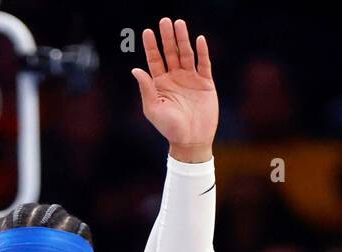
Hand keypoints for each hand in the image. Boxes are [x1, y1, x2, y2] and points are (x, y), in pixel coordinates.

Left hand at [131, 18, 216, 162]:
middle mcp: (175, 78)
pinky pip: (204, 64)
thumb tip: (136, 69)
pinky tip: (199, 40)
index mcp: (160, 84)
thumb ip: (146, 88)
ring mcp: (191, 79)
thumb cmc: (169, 128)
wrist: (191, 140)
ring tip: (179, 23)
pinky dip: (202, 52)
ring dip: (183, 39)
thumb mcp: (153, 108)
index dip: (151, 46)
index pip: (155, 60)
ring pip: (186, 54)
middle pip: (170, 53)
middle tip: (164, 21)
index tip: (147, 32)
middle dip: (167, 37)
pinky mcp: (206, 83)